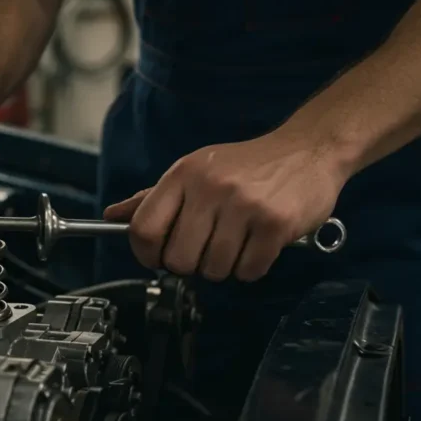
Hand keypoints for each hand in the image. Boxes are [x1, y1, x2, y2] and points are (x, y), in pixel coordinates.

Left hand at [103, 132, 350, 280]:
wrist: (308, 150)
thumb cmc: (245, 167)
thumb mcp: (194, 171)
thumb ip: (153, 198)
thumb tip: (112, 216)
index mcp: (183, 175)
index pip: (143, 230)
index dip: (147, 255)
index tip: (159, 258)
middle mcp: (209, 187)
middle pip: (178, 259)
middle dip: (191, 265)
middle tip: (206, 250)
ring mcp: (243, 205)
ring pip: (214, 270)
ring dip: (224, 267)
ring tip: (237, 243)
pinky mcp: (275, 224)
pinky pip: (248, 271)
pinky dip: (251, 268)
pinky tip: (258, 245)